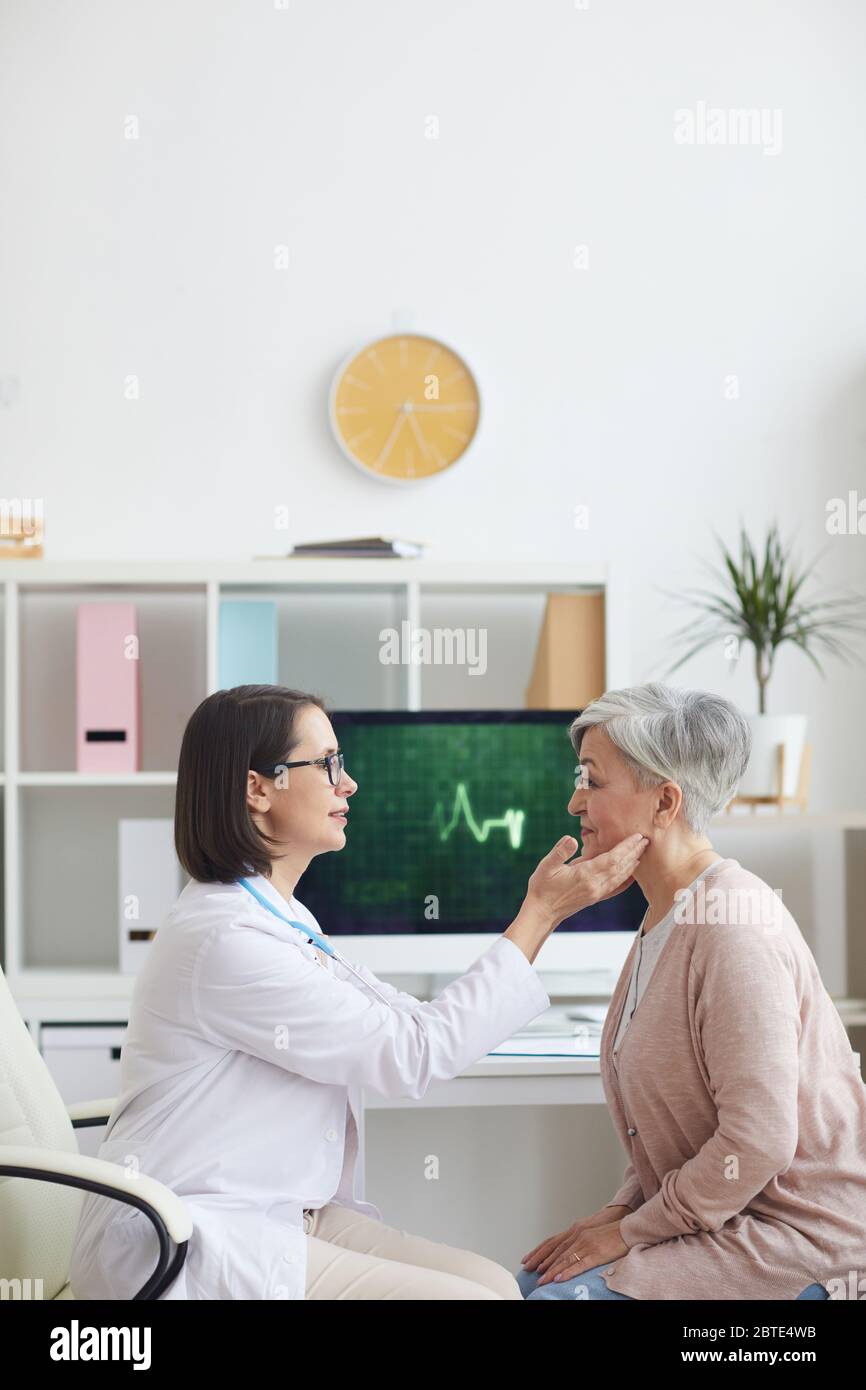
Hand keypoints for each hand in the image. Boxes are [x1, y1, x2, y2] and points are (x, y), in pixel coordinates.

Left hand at [521, 1206, 628, 1271]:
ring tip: (541, 1280)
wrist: (628, 1228)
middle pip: (555, 1251)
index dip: (539, 1251)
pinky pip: (579, 1265)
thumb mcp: (590, 1233)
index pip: (552, 1242)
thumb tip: (569, 1251)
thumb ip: (579, 1240)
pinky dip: (567, 1272)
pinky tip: (559, 1278)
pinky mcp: (596, 1253)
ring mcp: (586, 1244)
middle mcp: (577, 1236)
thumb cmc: (611, 1232)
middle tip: (528, 1270)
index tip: (528, 1259)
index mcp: (575, 1231)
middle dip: (541, 1262)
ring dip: (551, 1270)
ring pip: (564, 1259)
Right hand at [526, 832, 648, 926]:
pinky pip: (615, 888)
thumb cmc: (542, 887)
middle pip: (620, 867)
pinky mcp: (595, 898)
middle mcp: (595, 885)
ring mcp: (596, 893)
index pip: (612, 859)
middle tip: (646, 840)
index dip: (626, 847)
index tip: (637, 836)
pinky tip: (631, 875)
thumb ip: (559, 851)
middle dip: (634, 853)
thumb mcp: (546, 866)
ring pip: (620, 877)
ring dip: (632, 864)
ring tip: (641, 852)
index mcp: (585, 875)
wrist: (542, 912)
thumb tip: (571, 839)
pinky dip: (626, 880)